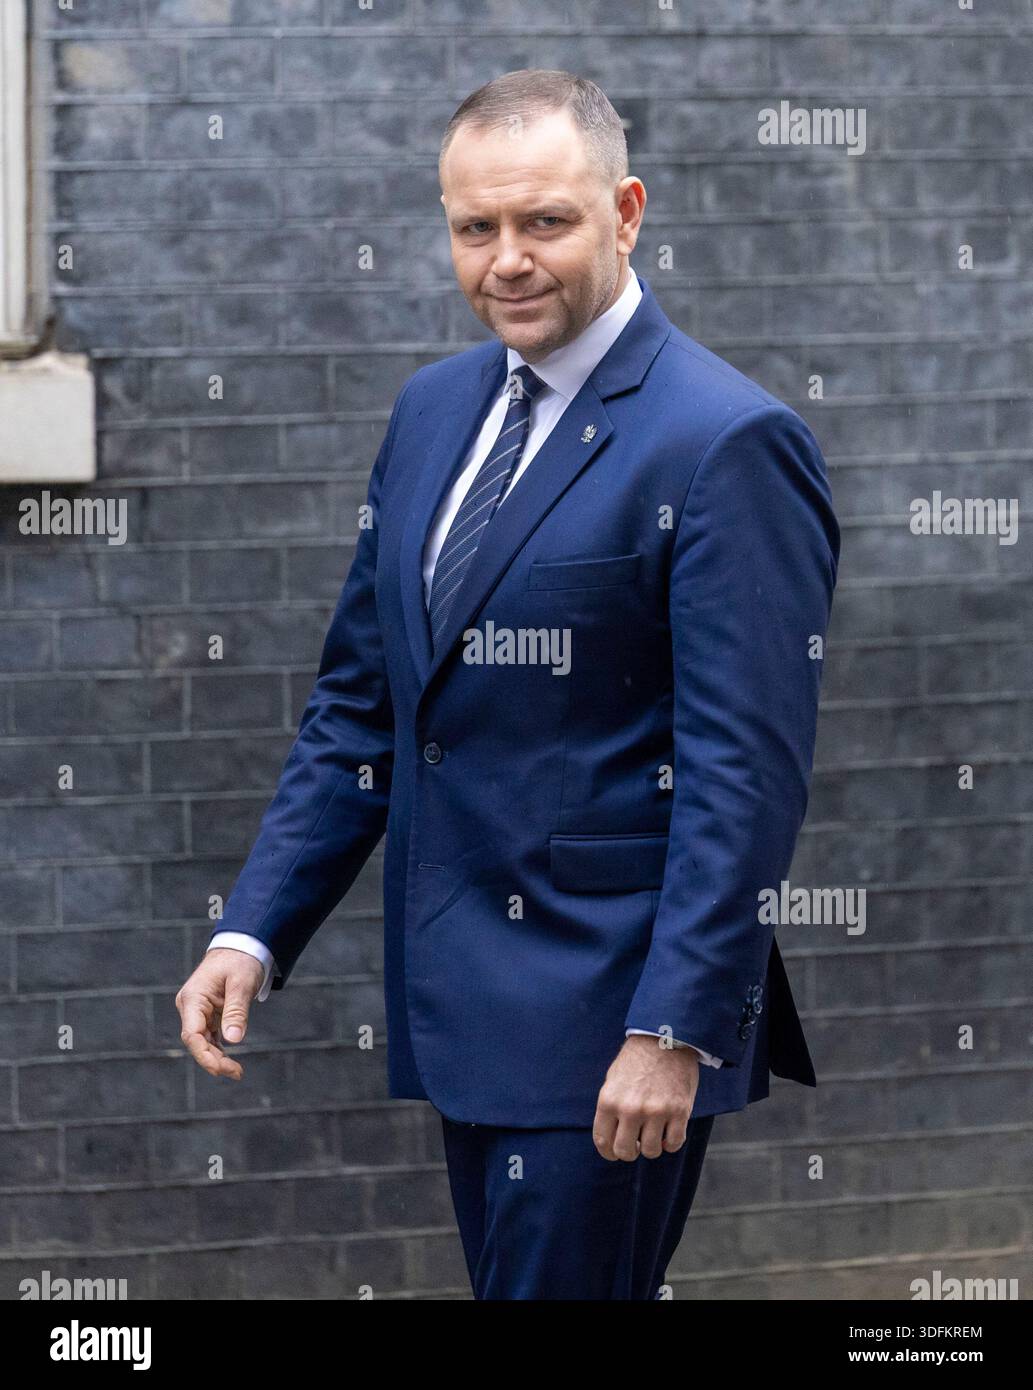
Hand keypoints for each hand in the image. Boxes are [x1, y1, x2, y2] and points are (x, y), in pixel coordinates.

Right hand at [176, 948, 264, 1080]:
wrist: (241, 945)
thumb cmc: (240, 960)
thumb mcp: (241, 983)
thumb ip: (236, 1011)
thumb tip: (233, 1040)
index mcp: (193, 998)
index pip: (192, 1034)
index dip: (204, 1055)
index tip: (221, 1069)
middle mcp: (190, 1006)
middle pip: (196, 1041)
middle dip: (213, 1060)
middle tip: (237, 1072)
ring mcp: (197, 1011)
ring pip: (203, 1041)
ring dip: (217, 1057)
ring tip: (237, 1071)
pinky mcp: (207, 1013)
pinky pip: (210, 1036)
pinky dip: (219, 1049)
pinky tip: (230, 1061)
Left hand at [593, 1034, 699, 1160]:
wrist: (665, 1039)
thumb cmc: (638, 1059)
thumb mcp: (613, 1080)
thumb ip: (611, 1108)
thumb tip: (611, 1137)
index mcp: (609, 1100)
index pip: (603, 1141)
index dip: (608, 1153)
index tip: (614, 1153)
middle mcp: (631, 1109)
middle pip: (625, 1152)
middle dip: (630, 1152)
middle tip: (635, 1145)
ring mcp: (656, 1111)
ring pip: (651, 1151)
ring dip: (652, 1147)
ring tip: (653, 1133)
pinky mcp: (679, 1111)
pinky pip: (674, 1143)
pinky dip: (671, 1143)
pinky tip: (669, 1131)